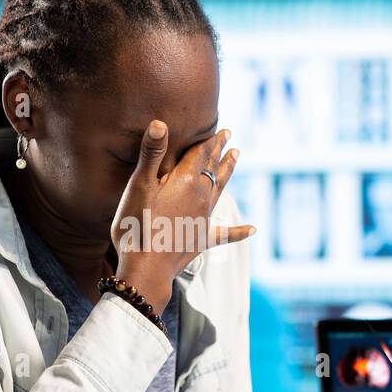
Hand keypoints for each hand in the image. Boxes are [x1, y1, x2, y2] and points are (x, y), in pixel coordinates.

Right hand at [111, 120, 253, 314]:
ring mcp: (203, 219)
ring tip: (236, 158)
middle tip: (230, 137)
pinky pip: (225, 234)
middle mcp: (201, 197)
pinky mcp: (201, 240)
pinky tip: (253, 229)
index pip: (201, 153)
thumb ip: (151, 153)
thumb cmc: (137, 225)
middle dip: (220, 151)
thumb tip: (161, 122)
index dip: (210, 139)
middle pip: (213, 168)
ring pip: (220, 190)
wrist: (145, 269)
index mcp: (186, 181)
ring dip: (228, 173)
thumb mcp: (139, 186)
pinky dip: (239, 231)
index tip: (221, 128)